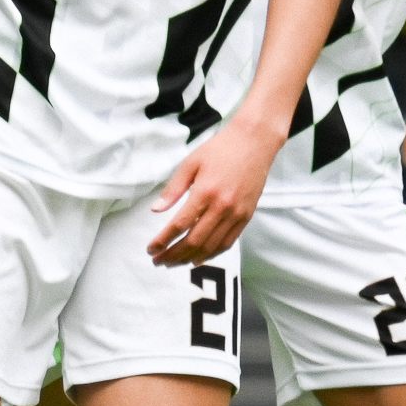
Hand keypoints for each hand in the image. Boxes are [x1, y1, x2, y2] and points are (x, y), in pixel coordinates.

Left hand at [146, 118, 282, 265]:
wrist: (254, 143)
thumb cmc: (220, 150)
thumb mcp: (191, 163)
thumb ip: (173, 189)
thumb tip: (156, 210)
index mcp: (205, 191)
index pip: (179, 225)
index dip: (163, 241)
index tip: (150, 249)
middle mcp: (222, 206)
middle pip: (194, 241)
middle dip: (173, 255)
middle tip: (158, 261)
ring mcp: (236, 213)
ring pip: (211, 246)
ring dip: (189, 259)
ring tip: (173, 263)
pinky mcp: (246, 216)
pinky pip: (228, 243)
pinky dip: (211, 254)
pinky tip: (198, 259)